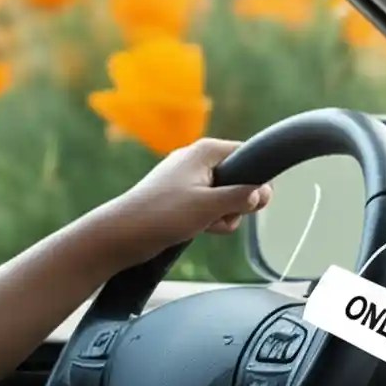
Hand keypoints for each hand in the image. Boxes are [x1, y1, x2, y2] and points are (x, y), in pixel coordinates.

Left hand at [101, 138, 271, 265]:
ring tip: (205, 224)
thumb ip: (241, 197)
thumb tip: (263, 193)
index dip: (257, 178)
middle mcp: (197, 161)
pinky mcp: (180, 198)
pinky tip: (198, 229)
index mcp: (205, 151)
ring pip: (224, 197)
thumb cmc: (162, 214)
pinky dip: (208, 219)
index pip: (247, 153)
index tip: (256, 200)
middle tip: (221, 215)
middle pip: (238, 178)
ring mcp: (187, 180)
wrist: (122, 234)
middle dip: (236, 202)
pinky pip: (207, 206)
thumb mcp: (210, 206)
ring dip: (223, 215)